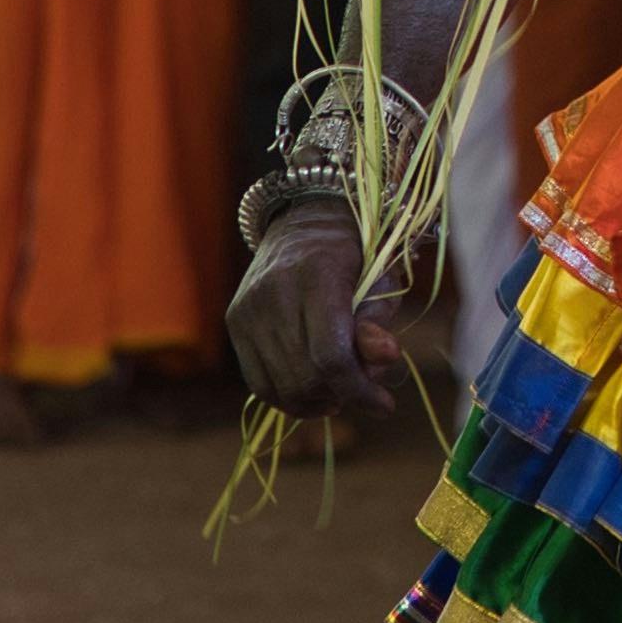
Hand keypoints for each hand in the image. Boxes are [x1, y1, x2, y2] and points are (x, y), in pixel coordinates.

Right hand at [227, 200, 403, 417]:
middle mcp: (273, 291)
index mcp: (316, 273)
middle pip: (305, 374)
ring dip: (317, 401)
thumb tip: (385, 360)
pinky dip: (289, 397)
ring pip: (281, 385)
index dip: (359, 389)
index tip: (386, 405)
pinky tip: (315, 394)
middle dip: (342, 395)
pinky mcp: (235, 321)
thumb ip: (379, 318)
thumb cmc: (354, 250)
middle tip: (367, 393)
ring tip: (342, 392)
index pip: (331, 355)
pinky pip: (259, 382)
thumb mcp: (381, 274)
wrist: (303, 217)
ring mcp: (248, 308)